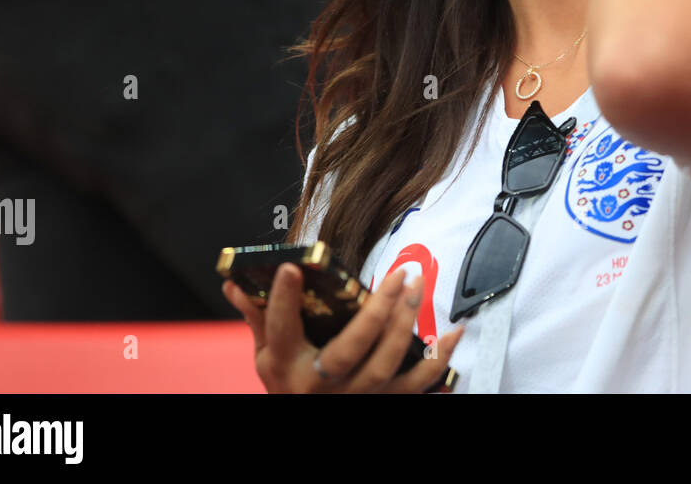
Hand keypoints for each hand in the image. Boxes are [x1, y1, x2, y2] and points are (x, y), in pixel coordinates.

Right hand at [223, 263, 464, 393]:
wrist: (305, 423)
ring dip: (406, 323)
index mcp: (286, 366)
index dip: (283, 299)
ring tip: (416, 286)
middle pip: (351, 349)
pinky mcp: (384, 402)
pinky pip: (419, 384)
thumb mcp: (266, 356)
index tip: (293, 268)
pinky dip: (441, 358)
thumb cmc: (288, 384)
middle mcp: (321, 385)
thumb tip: (235, 283)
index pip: (281, 329)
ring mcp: (357, 396)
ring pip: (386, 363)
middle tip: (398, 274)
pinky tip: (455, 331)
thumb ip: (258, 318)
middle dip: (377, 311)